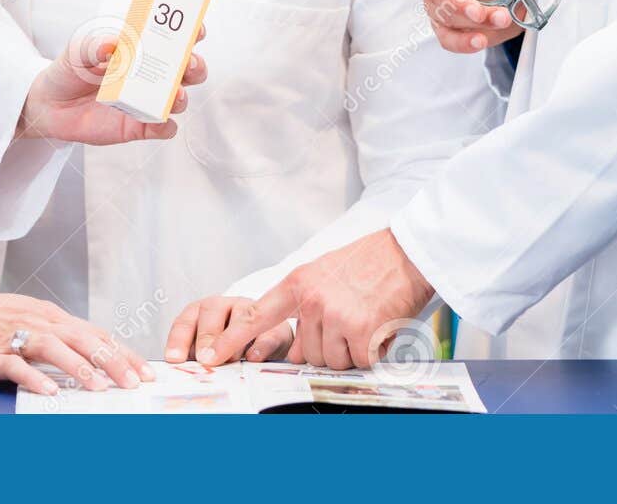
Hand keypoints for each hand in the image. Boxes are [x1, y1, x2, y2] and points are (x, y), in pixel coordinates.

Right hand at [0, 267, 154, 394]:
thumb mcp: (29, 318)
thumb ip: (58, 334)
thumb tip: (91, 352)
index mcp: (51, 316)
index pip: (95, 334)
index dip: (122, 352)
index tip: (144, 370)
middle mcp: (38, 323)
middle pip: (83, 340)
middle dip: (113, 362)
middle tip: (134, 382)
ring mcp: (14, 337)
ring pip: (55, 349)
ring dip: (80, 368)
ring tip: (100, 388)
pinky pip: (15, 365)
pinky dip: (33, 378)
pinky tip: (48, 391)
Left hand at [18, 25, 207, 143]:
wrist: (50, 104)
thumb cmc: (70, 68)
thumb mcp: (77, 51)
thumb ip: (94, 45)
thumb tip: (111, 44)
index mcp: (143, 47)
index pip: (175, 37)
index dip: (191, 32)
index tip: (195, 30)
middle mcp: (151, 73)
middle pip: (188, 68)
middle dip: (195, 65)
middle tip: (189, 64)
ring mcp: (147, 100)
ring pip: (179, 98)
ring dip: (183, 96)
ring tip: (175, 95)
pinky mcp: (139, 125)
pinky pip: (163, 128)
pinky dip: (166, 126)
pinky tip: (160, 121)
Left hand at [164, 295, 293, 365]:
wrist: (269, 344)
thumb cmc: (232, 349)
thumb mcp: (210, 353)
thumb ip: (196, 359)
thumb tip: (182, 374)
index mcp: (205, 311)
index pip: (186, 319)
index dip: (178, 339)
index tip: (174, 359)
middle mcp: (227, 305)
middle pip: (212, 309)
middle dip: (206, 335)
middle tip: (203, 359)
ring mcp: (252, 311)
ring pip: (242, 316)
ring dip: (232, 339)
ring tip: (228, 360)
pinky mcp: (276, 327)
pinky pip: (268, 332)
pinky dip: (260, 346)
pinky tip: (252, 358)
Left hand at [205, 229, 434, 369]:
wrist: (407, 253)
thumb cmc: (368, 264)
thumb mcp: (323, 277)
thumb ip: (302, 309)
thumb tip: (295, 351)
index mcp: (297, 284)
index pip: (254, 316)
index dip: (230, 340)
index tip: (209, 357)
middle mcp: (312, 301)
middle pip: (307, 353)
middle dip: (329, 347)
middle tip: (350, 322)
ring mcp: (336, 316)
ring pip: (332, 361)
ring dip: (350, 352)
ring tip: (365, 322)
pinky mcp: (362, 331)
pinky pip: (358, 362)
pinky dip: (371, 353)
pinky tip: (378, 328)